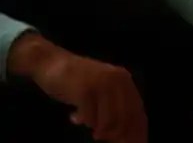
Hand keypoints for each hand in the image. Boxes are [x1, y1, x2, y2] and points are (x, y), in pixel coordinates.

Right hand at [10, 34, 146, 141]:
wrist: (51, 62)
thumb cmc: (76, 80)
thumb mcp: (101, 90)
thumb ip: (113, 106)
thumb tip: (124, 134)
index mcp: (124, 80)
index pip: (137, 111)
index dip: (136, 131)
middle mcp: (117, 80)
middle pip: (125, 118)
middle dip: (117, 134)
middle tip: (102, 138)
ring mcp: (101, 84)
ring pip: (109, 120)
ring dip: (99, 130)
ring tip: (88, 126)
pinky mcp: (84, 89)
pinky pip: (89, 117)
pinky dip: (83, 121)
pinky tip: (74, 117)